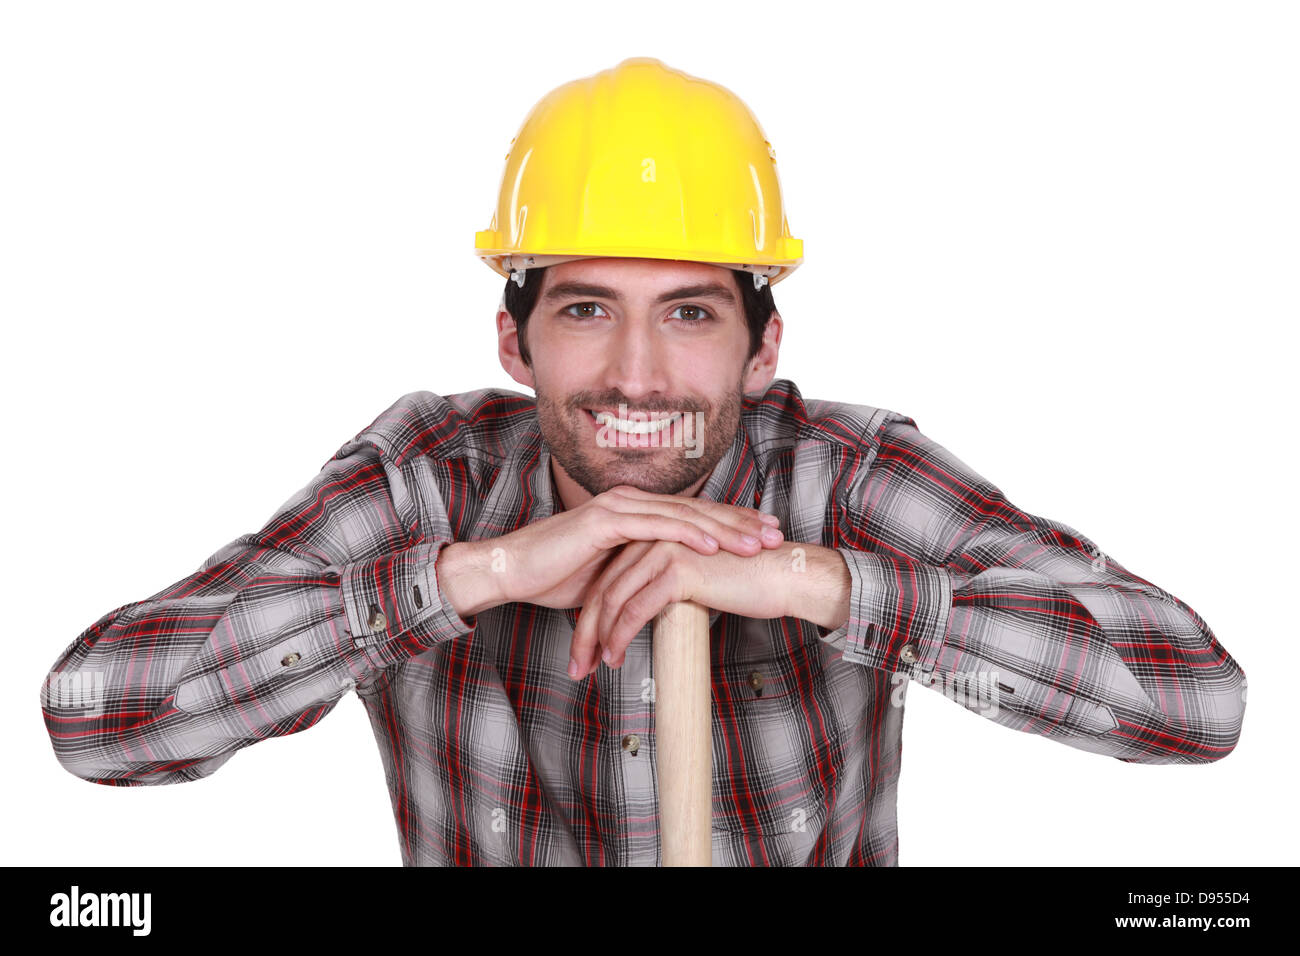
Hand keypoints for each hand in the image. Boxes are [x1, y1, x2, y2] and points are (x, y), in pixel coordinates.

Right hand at [477, 484, 783, 612]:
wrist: (512, 572)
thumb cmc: (556, 577)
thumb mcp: (613, 577)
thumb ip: (642, 575)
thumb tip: (671, 594)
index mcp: (636, 512)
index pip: (693, 517)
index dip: (732, 524)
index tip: (765, 536)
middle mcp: (632, 502)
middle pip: (698, 509)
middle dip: (741, 521)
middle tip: (777, 533)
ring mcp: (619, 507)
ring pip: (684, 515)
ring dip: (725, 528)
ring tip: (757, 540)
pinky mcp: (606, 520)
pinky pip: (656, 526)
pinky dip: (688, 533)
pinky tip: (714, 542)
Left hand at [568, 539, 797, 677]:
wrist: (784, 575)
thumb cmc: (748, 581)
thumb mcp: (696, 579)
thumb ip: (667, 587)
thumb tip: (647, 615)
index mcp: (653, 538)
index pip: (608, 578)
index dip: (592, 616)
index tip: (583, 649)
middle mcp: (652, 539)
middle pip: (602, 588)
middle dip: (584, 630)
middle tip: (576, 664)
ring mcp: (663, 551)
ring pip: (612, 600)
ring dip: (595, 638)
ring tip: (590, 667)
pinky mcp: (676, 571)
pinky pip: (635, 608)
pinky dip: (619, 635)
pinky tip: (614, 656)